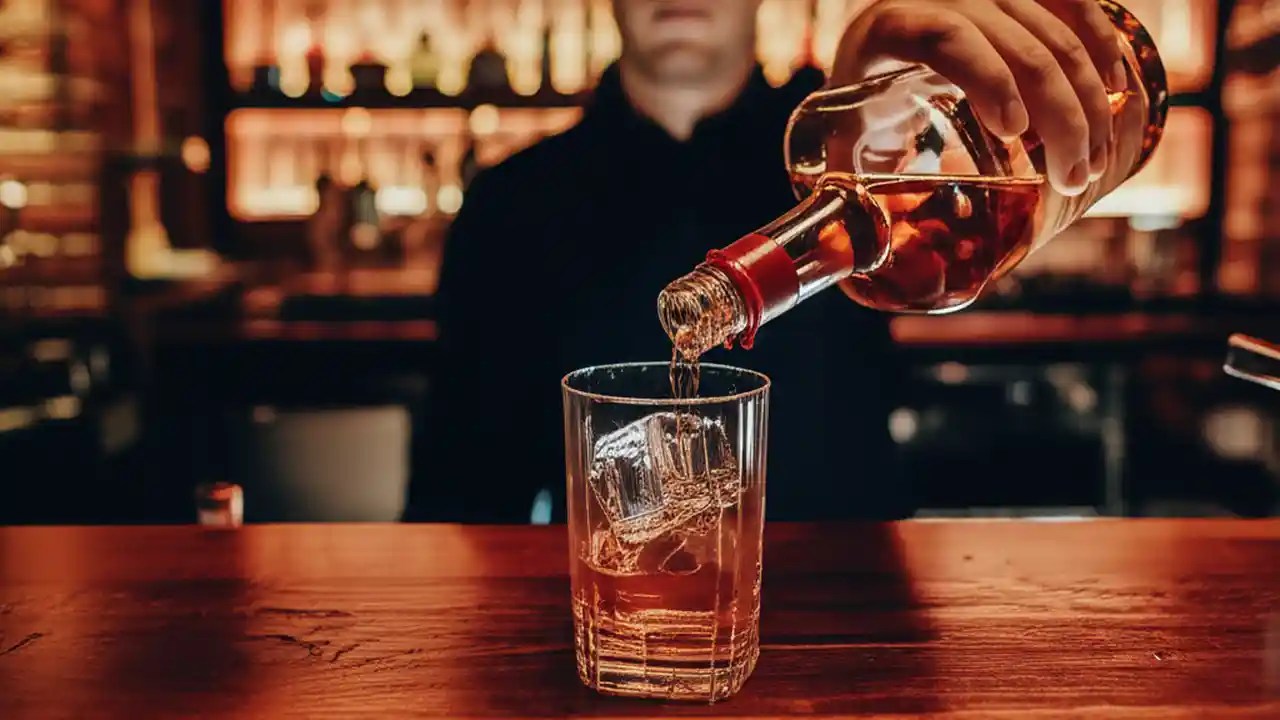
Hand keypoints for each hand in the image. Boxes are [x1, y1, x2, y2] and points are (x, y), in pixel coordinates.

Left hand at [833, 0, 1126, 195]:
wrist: (874, 53)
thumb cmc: (855, 109)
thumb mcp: (842, 142)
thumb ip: (845, 191)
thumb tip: (852, 252)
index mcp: (891, 27)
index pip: (949, 39)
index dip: (988, 80)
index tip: (1015, 133)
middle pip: (1019, 43)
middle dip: (1060, 115)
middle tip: (1072, 178)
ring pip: (1056, 30)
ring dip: (1088, 98)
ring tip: (1092, 162)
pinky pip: (1073, 1)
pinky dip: (1100, 42)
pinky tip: (1117, 87)